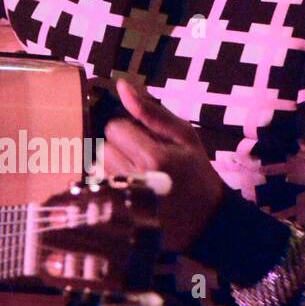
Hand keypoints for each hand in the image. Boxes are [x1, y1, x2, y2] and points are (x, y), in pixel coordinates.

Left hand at [101, 80, 224, 252]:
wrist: (206, 219)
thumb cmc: (195, 171)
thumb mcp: (183, 135)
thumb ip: (150, 110)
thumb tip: (121, 85)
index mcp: (154, 157)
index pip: (115, 128)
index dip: (128, 130)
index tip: (145, 140)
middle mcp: (136, 180)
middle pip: (103, 148)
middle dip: (119, 148)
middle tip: (141, 157)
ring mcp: (125, 200)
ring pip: (98, 167)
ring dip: (113, 166)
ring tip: (137, 173)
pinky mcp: (118, 214)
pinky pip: (99, 187)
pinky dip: (110, 184)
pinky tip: (130, 189)